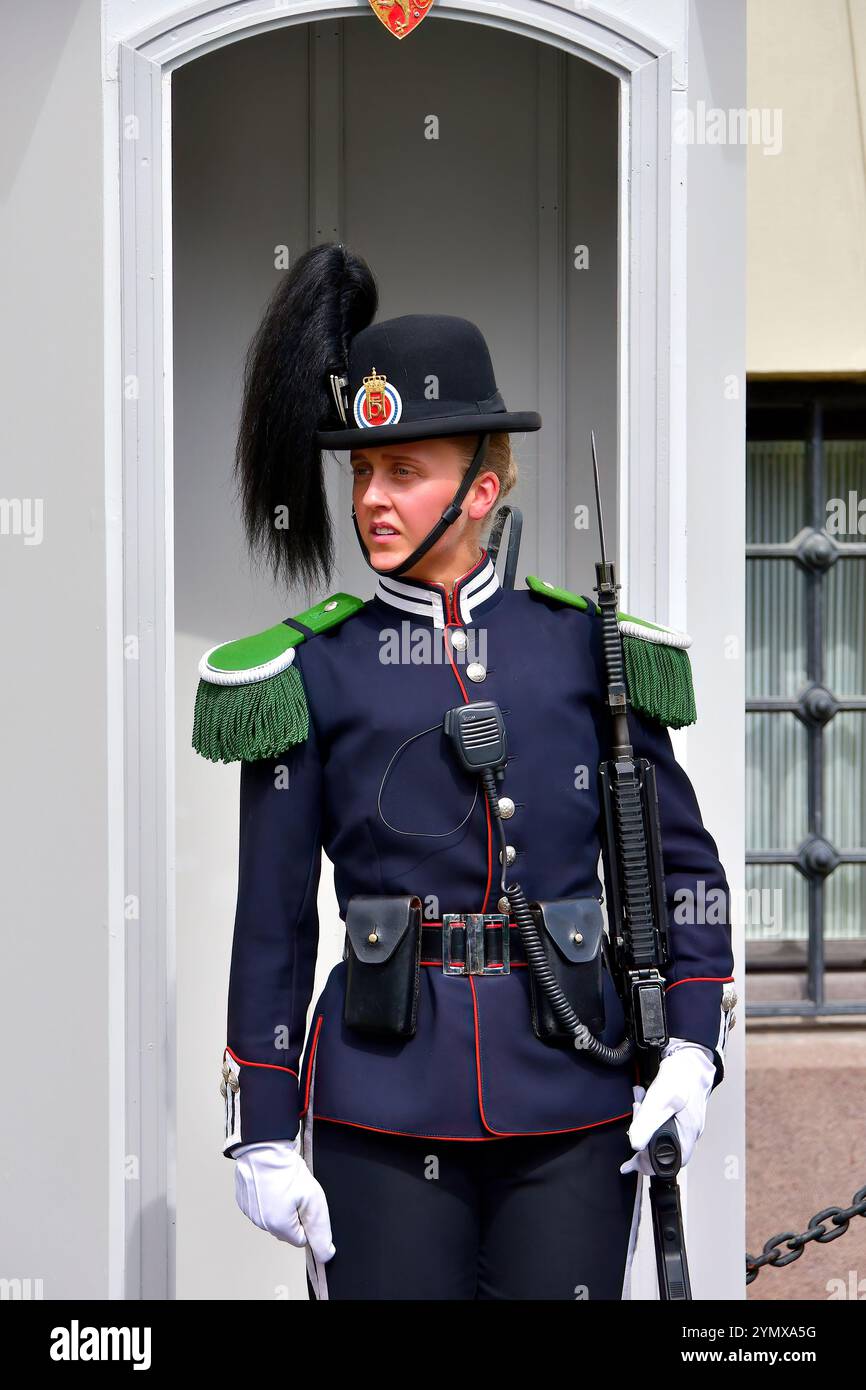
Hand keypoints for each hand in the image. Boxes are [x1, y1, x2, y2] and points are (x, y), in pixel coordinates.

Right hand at [233, 1136, 335, 1260]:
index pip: (302, 1239)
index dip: (307, 1220)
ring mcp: (251, 1213)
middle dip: (294, 1214)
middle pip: (287, 1229)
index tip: (305, 1202)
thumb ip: (320, 1231)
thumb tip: (326, 1255)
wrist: (264, 1147)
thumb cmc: (286, 1170)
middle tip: (296, 1192)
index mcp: (278, 1227)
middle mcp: (262, 1224)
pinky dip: (268, 1198)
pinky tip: (271, 1183)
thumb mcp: (313, 1200)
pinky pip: (262, 1207)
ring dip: (281, 1206)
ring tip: (283, 1184)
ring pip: (274, 1218)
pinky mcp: (244, 1201)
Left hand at [619, 1040, 715, 1176]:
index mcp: (687, 1135)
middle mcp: (687, 1132)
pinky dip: (648, 1111)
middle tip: (637, 1115)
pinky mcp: (677, 1112)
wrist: (690, 1058)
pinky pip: (659, 1119)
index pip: (667, 1164)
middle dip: (642, 1136)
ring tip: (639, 1103)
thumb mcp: (660, 1100)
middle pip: (659, 1150)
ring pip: (657, 1133)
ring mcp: (683, 1122)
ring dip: (643, 1120)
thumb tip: (635, 1144)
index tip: (631, 1159)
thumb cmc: (683, 1077)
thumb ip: (647, 1122)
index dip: (648, 1163)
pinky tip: (644, 1098)